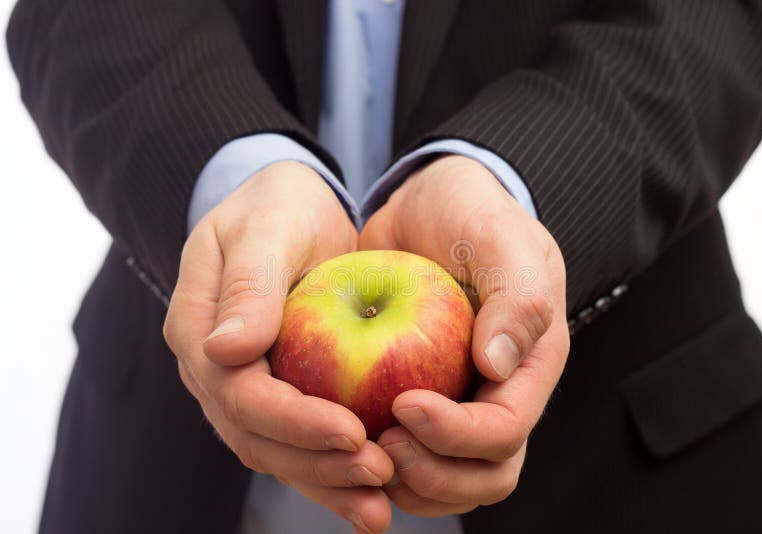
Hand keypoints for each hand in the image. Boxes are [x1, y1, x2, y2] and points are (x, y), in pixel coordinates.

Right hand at [164, 162, 394, 533]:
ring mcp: (241, 385)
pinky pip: (298, 442)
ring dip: (326, 483)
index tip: (353, 432)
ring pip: (275, 452)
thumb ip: (249, 284)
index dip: (293, 421)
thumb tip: (225, 350)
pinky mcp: (275, 392)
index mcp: (198, 328)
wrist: (289, 205)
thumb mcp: (267, 228)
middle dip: (315, 466)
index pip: (239, 392)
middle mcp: (213, 368)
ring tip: (379, 507)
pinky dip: (331, 471)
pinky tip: (372, 495)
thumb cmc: (278, 205)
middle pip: (255, 437)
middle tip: (378, 476)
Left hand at [360, 155, 569, 516]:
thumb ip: (516, 296)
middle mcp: (499, 393)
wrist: (427, 204)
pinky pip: (409, 453)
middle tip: (379, 445)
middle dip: (433, 475)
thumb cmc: (469, 212)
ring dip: (407, 483)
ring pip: (448, 479)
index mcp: (529, 364)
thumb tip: (496, 365)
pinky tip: (343, 441)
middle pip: (484, 475)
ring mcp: (461, 401)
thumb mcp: (499, 236)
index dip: (457, 435)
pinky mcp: (421, 398)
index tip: (403, 404)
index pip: (505, 431)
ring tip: (360, 453)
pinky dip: (379, 460)